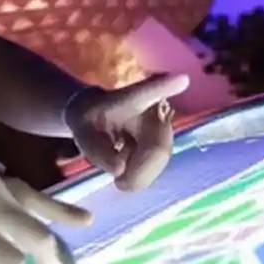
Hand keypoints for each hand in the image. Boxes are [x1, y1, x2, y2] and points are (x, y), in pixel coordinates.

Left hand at [65, 73, 188, 191]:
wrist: (96, 115)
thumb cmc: (89, 119)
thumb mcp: (82, 131)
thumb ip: (97, 150)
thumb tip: (119, 171)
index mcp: (131, 97)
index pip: (147, 92)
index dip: (163, 87)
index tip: (181, 79)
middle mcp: (155, 106)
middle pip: (159, 148)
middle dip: (141, 173)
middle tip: (120, 185)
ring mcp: (164, 123)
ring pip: (159, 160)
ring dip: (138, 173)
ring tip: (119, 167)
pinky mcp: (166, 139)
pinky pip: (156, 165)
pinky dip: (141, 173)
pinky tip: (129, 166)